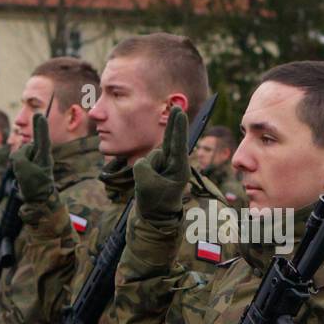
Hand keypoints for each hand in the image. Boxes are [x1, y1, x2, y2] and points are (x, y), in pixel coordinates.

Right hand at [10, 113, 54, 202]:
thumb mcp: (23, 169)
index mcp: (44, 156)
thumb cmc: (33, 185)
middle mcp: (42, 155)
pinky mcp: (30, 163)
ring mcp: (36, 159)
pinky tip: (23, 174)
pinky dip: (19, 165)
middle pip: (29, 146)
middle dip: (28, 147)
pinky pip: (20, 159)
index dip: (40, 127)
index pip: (42, 139)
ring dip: (20, 162)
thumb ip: (19, 156)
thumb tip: (17, 154)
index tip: (40, 114)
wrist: (37, 200)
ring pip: (21, 152)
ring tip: (26, 174)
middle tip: (34, 140)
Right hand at [133, 106, 189, 221]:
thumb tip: (143, 160)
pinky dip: (144, 169)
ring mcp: (166, 165)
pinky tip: (148, 181)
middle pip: (171, 140)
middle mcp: (174, 164)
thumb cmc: (154, 204)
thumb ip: (143, 168)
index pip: (178, 144)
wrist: (154, 216)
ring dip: (147, 168)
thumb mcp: (146, 186)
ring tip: (150, 184)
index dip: (178, 127)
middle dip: (174, 124)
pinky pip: (147, 160)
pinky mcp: (158, 166)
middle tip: (177, 106)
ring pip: (152, 156)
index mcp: (179, 169)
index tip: (180, 112)